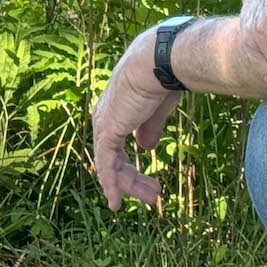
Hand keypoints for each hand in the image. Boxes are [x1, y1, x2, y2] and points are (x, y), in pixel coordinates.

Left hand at [90, 27, 173, 211]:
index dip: (131, 167)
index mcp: (117, 112)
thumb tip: (146, 147)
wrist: (157, 64)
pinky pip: (105, 165)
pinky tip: (115, 203)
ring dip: (129, 185)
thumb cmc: (162, 79)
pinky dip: (110, 185)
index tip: (151, 182)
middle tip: (154, 194)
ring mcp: (104, 125)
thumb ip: (149, 128)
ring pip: (111, 165)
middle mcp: (106, 119)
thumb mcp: (156, 110)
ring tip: (151, 197)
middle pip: (114, 159)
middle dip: (133, 179)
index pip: (117, 147)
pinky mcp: (107, 131)